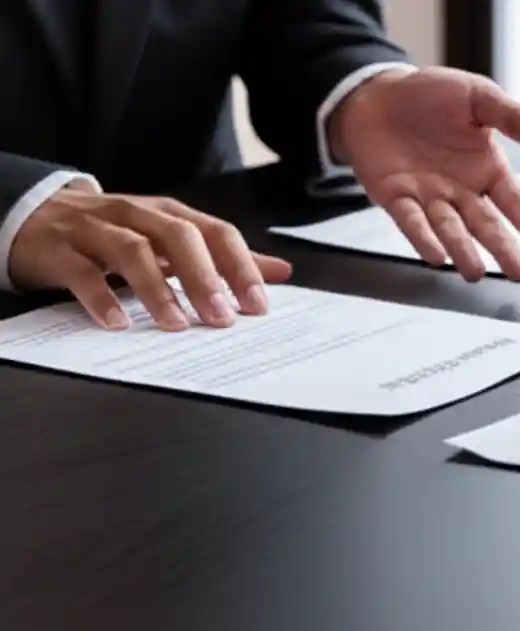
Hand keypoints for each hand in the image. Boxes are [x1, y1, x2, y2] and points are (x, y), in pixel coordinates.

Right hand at [10, 184, 292, 330]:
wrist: (35, 215)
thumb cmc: (116, 232)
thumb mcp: (169, 239)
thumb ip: (223, 257)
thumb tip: (282, 272)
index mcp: (168, 214)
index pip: (215, 232)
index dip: (239, 266)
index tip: (258, 305)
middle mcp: (135, 216)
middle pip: (177, 237)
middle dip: (204, 278)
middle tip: (222, 318)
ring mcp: (96, 231)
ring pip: (131, 251)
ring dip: (157, 289)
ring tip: (177, 324)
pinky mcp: (60, 251)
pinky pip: (82, 273)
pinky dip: (102, 298)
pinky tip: (118, 323)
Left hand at [331, 68, 519, 282]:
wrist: (376, 93)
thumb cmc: (429, 95)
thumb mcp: (478, 96)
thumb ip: (513, 117)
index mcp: (487, 168)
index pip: (515, 203)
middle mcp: (461, 189)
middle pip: (486, 224)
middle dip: (501, 247)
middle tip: (516, 271)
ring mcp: (429, 196)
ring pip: (450, 229)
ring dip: (462, 250)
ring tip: (475, 272)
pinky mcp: (395, 197)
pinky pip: (411, 221)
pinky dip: (422, 238)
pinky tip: (435, 255)